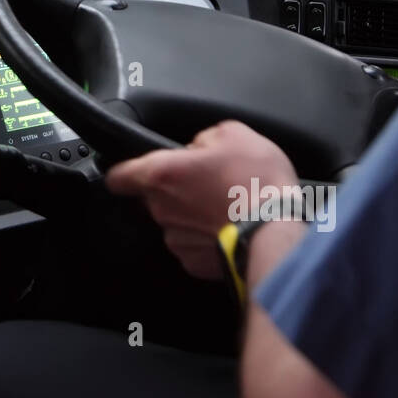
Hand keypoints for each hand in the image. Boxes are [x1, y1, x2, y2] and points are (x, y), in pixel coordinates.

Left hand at [105, 120, 296, 279]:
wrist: (277, 232)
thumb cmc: (256, 181)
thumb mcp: (234, 134)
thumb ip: (204, 138)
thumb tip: (198, 148)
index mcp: (162, 173)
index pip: (119, 176)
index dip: (125, 172)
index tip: (133, 172)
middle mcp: (161, 208)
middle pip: (154, 197)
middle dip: (175, 189)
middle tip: (207, 183)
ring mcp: (175, 238)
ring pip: (174, 221)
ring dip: (192, 214)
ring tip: (225, 206)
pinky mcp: (193, 262)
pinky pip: (192, 245)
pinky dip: (206, 237)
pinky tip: (229, 228)